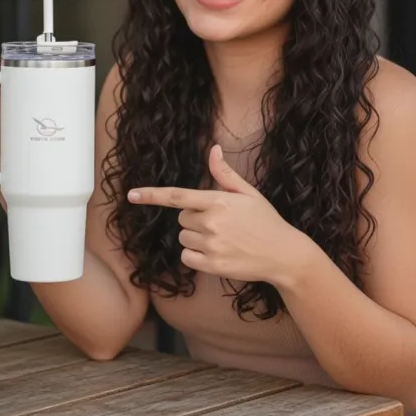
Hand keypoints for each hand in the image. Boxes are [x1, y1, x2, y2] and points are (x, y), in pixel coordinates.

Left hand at [127, 144, 309, 286]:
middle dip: (195, 218)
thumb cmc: (266, 220)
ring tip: (223, 238)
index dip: (152, 195)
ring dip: (196, 237)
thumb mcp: (248, 193)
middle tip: (221, 222)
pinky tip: (217, 253)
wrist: (283, 254)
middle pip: (182, 218)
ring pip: (183, 238)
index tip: (131, 195)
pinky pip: (187, 257)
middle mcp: (211, 223)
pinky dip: (196, 256)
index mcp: (218, 201)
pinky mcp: (212, 265)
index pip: (177, 196)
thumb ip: (225, 174)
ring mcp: (211, 245)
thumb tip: (213, 150)